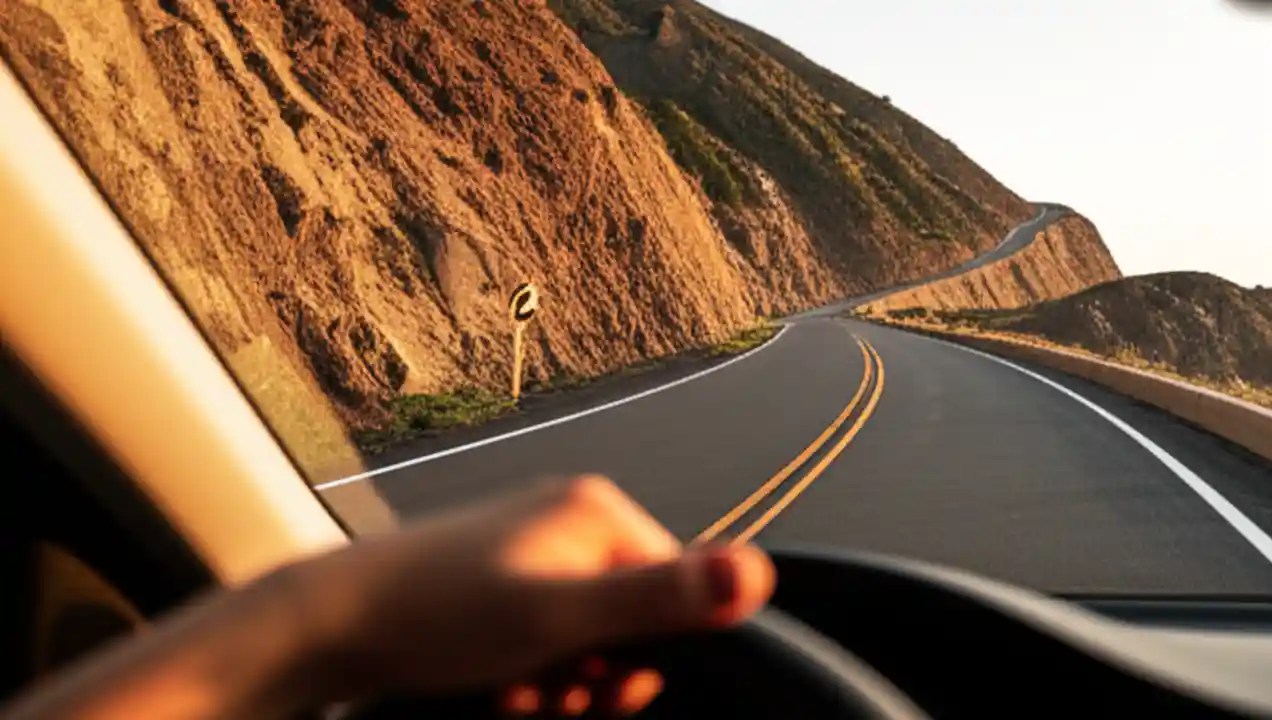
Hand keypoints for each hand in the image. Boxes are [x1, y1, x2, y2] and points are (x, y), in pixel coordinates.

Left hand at [295, 476, 775, 714]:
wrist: (333, 620)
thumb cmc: (440, 612)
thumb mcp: (560, 617)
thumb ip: (659, 599)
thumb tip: (758, 572)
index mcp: (598, 512)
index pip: (677, 595)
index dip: (647, 659)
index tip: (595, 688)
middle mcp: (571, 519)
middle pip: (632, 621)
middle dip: (598, 675)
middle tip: (547, 694)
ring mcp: (534, 546)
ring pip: (588, 637)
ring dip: (562, 681)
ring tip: (513, 691)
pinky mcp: (503, 576)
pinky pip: (548, 635)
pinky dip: (532, 670)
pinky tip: (497, 683)